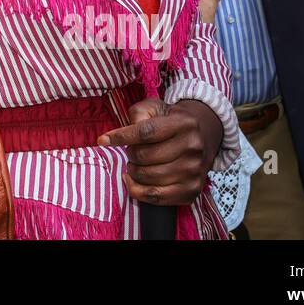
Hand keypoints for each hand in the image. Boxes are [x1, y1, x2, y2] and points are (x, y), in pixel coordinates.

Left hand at [99, 97, 222, 206]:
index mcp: (184, 124)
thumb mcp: (154, 107)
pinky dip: (137, 190)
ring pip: (148, 177)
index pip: (146, 132)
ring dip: (133, 171)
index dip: (122, 137)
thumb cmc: (169, 121)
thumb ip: (137, 114)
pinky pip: (156, 196)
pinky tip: (133, 180)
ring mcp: (194, 171)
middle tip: (131, 150)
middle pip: (145, 156)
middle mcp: (193, 148)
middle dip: (130, 153)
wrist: (200, 137)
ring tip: (135, 163)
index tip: (103, 140)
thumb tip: (120, 134)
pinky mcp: (191, 191)